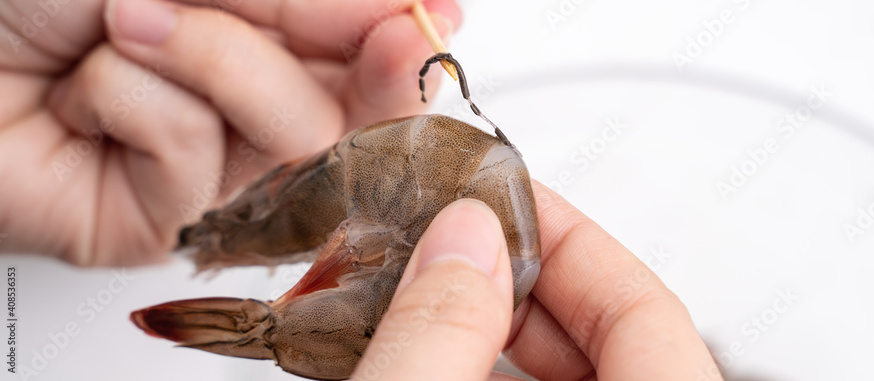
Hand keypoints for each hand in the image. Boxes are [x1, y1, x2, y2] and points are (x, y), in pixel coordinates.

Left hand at [0, 0, 458, 265]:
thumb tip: (415, 7)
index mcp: (259, 24)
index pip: (369, 39)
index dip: (408, 29)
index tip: (434, 15)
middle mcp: (243, 92)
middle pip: (359, 100)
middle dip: (359, 56)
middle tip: (374, 32)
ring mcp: (210, 157)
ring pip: (298, 132)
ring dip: (212, 59)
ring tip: (127, 22)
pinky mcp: (162, 216)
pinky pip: (204, 166)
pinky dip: (140, 108)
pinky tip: (90, 90)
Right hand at [354, 183, 718, 379]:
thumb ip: (440, 331)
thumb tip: (464, 240)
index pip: (644, 311)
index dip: (569, 240)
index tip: (501, 197)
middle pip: (611, 340)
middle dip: (522, 283)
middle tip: (452, 245)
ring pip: (572, 380)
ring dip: (498, 335)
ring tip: (426, 301)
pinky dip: (488, 377)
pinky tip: (432, 359)